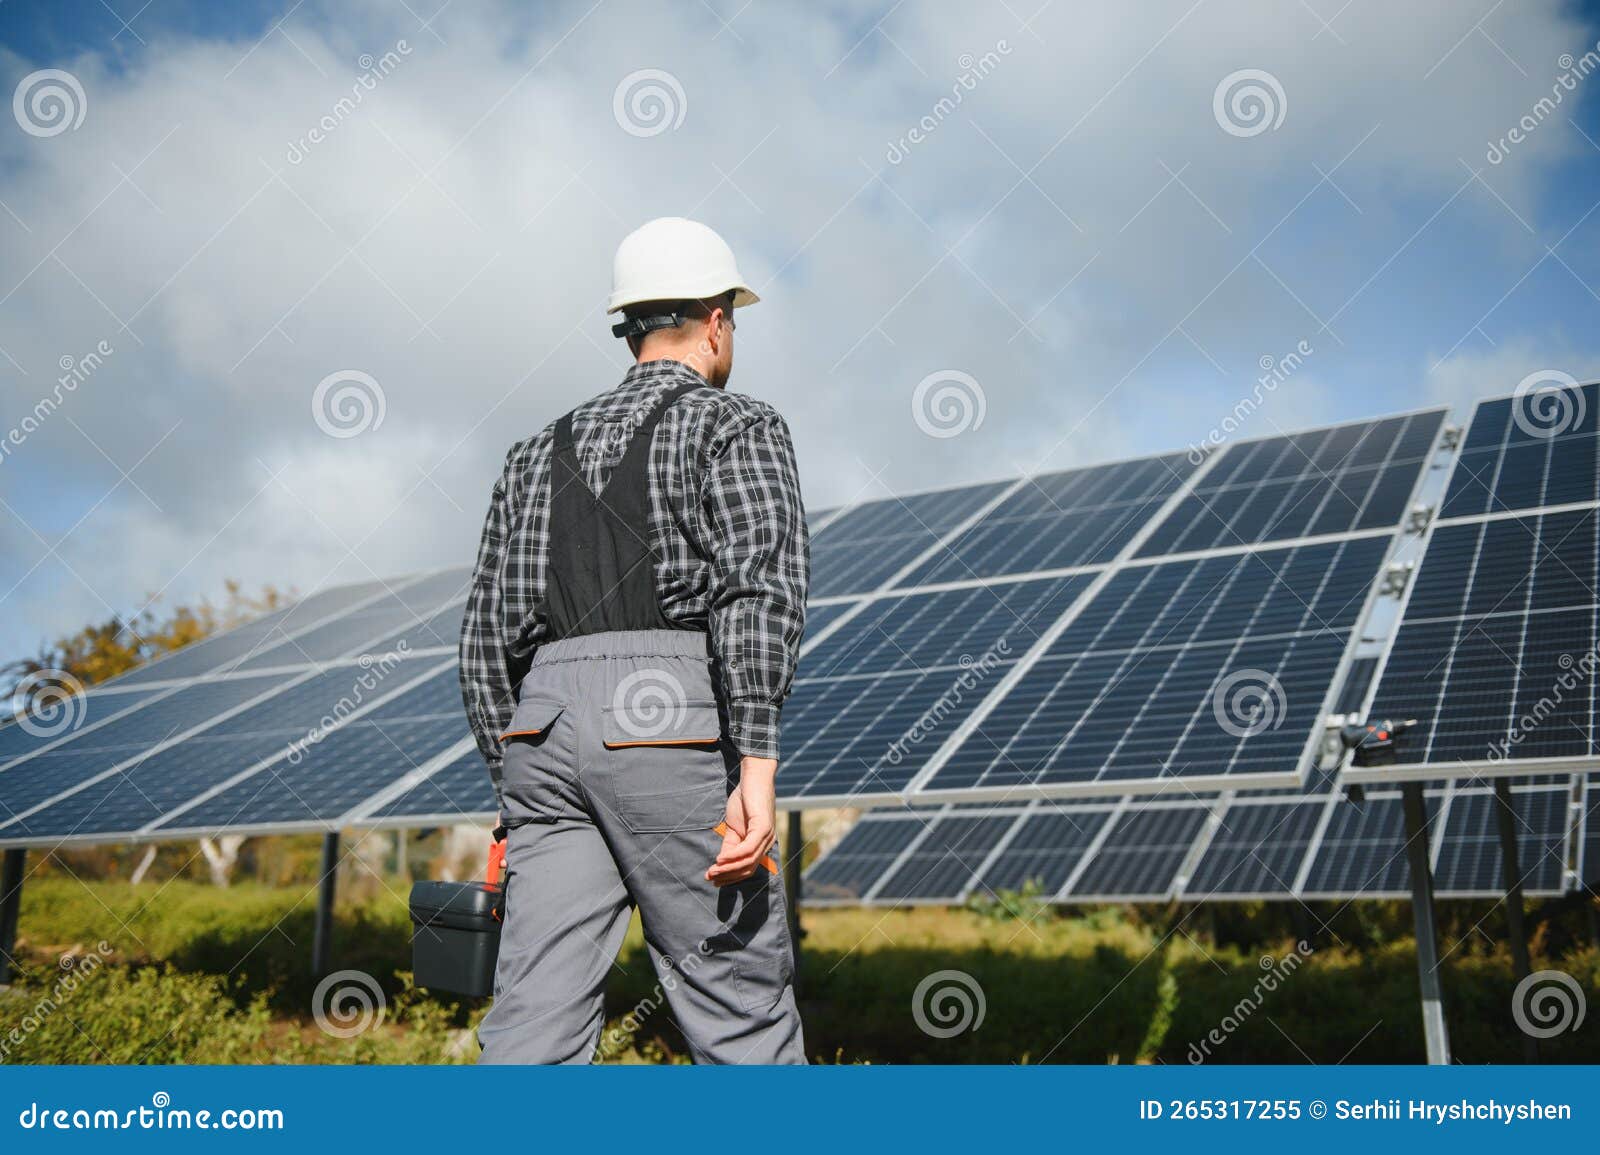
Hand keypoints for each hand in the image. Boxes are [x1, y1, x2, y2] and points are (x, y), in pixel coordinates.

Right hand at [707, 757, 776, 886]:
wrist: (753, 777)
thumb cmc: (744, 800)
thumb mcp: (734, 827)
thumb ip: (730, 845)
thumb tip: (720, 863)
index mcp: (762, 844)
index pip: (747, 868)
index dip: (730, 876)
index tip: (713, 879)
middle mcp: (767, 843)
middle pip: (748, 869)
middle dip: (728, 876)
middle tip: (709, 877)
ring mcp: (767, 836)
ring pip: (748, 861)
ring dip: (728, 869)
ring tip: (712, 870)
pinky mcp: (763, 827)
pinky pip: (748, 848)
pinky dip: (733, 856)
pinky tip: (720, 858)